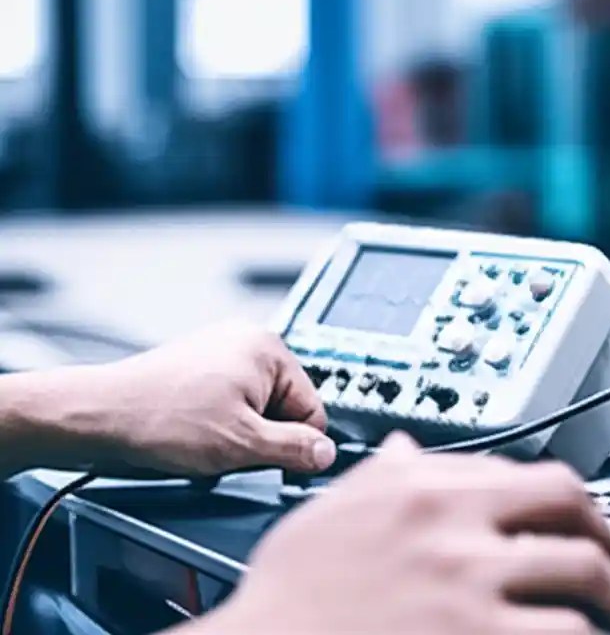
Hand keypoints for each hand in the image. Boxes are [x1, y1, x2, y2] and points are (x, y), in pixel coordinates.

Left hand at [93, 321, 334, 475]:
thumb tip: (326, 454)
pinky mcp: (198, 366)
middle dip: (261, 434)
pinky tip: (193, 431)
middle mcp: (247, 341)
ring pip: (256, 408)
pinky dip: (217, 422)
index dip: (292, 442)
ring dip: (238, 430)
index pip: (313, 409)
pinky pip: (229, 402)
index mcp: (268, 348)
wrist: (98, 416)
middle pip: (285, 407)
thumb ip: (295, 449)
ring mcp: (220, 351)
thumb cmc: (159, 419)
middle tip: (227, 446)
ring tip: (205, 438)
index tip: (266, 456)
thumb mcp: (242, 444)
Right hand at [190, 433, 609, 634]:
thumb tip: (404, 447)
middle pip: (575, 515)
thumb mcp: (330, 515)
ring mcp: (470, 590)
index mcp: (427, 491)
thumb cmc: (288, 599)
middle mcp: (456, 532)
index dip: (577, 504)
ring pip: (586, 579)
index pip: (534, 476)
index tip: (587, 526)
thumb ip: (379, 476)